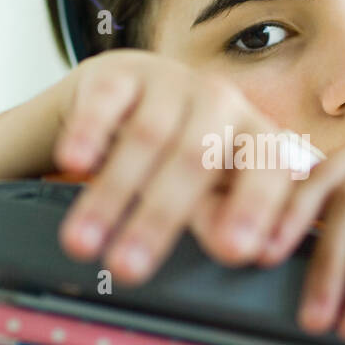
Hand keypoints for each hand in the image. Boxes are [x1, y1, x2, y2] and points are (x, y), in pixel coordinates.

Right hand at [50, 49, 299, 284]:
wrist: (138, 90)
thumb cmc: (187, 154)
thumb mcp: (212, 192)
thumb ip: (223, 218)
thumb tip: (238, 250)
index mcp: (258, 137)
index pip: (270, 169)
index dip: (256, 208)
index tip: (237, 252)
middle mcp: (222, 103)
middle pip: (195, 160)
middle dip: (159, 219)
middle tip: (128, 269)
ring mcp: (172, 83)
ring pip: (147, 137)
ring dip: (111, 194)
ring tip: (82, 242)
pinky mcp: (123, 74)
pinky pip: (106, 103)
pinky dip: (89, 133)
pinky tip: (74, 165)